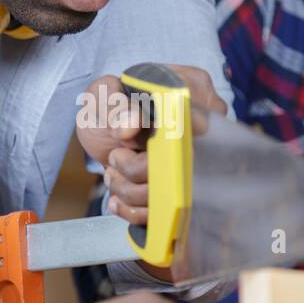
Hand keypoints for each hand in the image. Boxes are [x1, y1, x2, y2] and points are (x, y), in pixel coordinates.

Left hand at [75, 65, 225, 282]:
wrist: (101, 131)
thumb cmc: (106, 105)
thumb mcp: (102, 96)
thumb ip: (114, 105)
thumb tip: (131, 125)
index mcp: (191, 90)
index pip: (200, 122)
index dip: (165, 140)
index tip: (128, 140)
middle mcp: (201, 126)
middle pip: (185, 164)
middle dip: (138, 169)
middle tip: (116, 156)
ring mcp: (194, 159)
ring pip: (174, 193)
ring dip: (132, 191)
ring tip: (113, 173)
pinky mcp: (181, 186)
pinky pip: (167, 212)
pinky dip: (135, 210)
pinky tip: (118, 198)